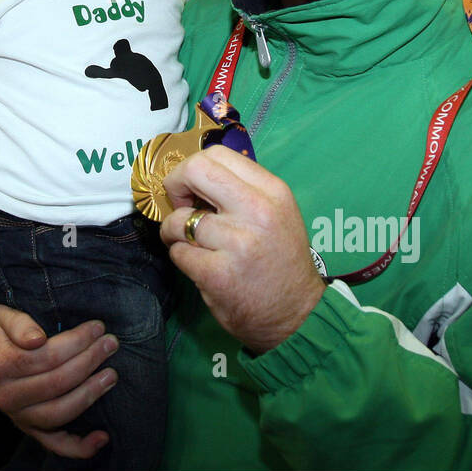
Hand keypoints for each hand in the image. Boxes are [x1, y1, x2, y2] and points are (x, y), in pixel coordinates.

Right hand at [0, 305, 118, 458]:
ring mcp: (19, 417)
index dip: (76, 341)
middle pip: (57, 382)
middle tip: (110, 344)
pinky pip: (55, 444)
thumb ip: (19, 324)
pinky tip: (102, 437)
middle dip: (89, 361)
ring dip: (90, 394)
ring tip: (111, 375)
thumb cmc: (2, 334)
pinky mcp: (30, 429)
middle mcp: (8, 397)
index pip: (46, 356)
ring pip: (60, 411)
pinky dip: (80, 447)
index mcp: (0, 367)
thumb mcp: (3, 317)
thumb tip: (38, 339)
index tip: (97, 328)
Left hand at [159, 145, 324, 354]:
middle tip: (178, 205)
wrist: (298, 316)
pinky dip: (180, 257)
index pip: (217, 154)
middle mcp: (258, 211)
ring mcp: (238, 244)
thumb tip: (194, 176)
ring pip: (180, 219)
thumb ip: (242, 191)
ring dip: (173, 231)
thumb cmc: (280, 261)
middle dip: (175, 185)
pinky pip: (179, 253)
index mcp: (272, 191)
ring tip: (185, 241)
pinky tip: (196, 264)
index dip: (193, 167)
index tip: (191, 188)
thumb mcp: (276, 214)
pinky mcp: (219, 275)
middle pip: (196, 170)